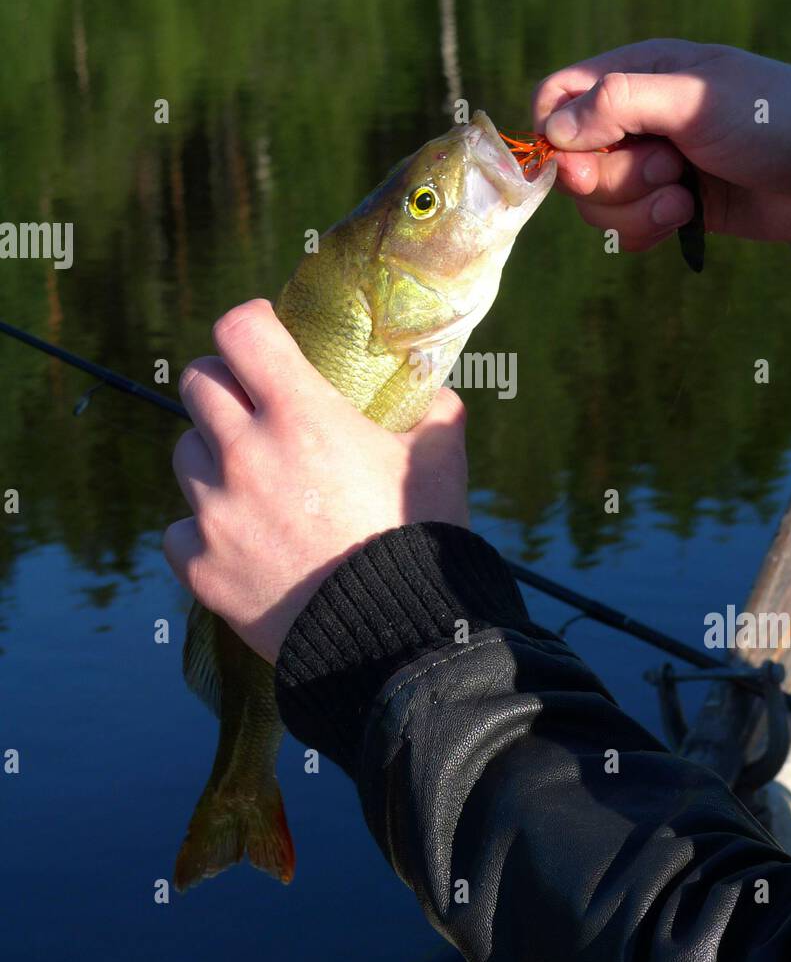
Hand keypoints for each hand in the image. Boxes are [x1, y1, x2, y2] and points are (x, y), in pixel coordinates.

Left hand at [163, 299, 468, 663]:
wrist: (396, 638)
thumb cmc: (420, 538)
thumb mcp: (441, 458)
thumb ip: (433, 410)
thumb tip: (432, 390)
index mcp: (300, 415)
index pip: (239, 331)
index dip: (250, 323)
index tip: (266, 335)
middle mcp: (245, 455)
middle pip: (197, 384)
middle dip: (225, 385)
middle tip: (254, 407)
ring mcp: (217, 513)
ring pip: (185, 455)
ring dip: (213, 458)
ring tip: (252, 482)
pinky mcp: (202, 567)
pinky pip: (178, 529)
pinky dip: (203, 530)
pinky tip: (240, 541)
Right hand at [533, 38, 790, 251]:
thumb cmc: (772, 117)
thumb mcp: (693, 100)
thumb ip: (620, 105)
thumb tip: (553, 129)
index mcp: (634, 74)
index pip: (556, 98)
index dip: (556, 133)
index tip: (585, 155)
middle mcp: (635, 120)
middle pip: (571, 161)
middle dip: (611, 178)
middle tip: (669, 168)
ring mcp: (651, 166)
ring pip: (597, 202)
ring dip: (635, 209)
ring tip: (684, 197)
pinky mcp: (669, 206)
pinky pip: (626, 230)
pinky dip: (648, 232)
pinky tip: (686, 220)